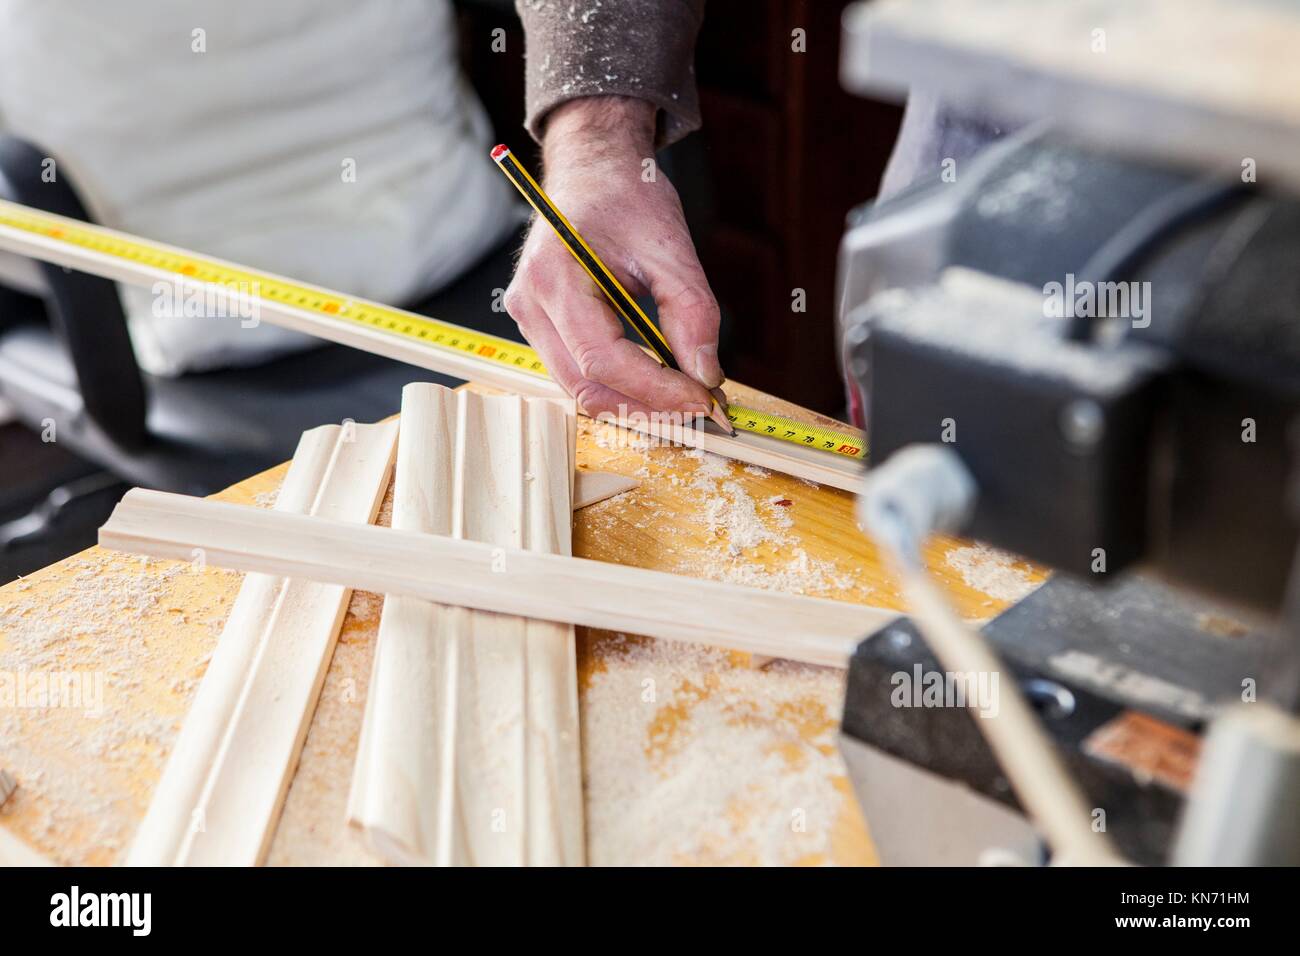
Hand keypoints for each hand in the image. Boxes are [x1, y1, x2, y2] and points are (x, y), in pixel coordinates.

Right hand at [503, 96, 723, 418]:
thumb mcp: (671, 247)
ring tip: (684, 398)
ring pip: (580, 389)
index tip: (703, 397)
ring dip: (634, 404)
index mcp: (555, 276)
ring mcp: (528, 316)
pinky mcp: (541, 325)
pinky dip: (620, 387)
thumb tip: (705, 374)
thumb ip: (692, 312)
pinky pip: (578, 373)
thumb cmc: (625, 194)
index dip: (655, 389)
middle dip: (646, 407)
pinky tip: (658, 383)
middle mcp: (530, 302)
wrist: (594, 168)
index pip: (603, 359)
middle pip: (586, 386)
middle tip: (700, 408)